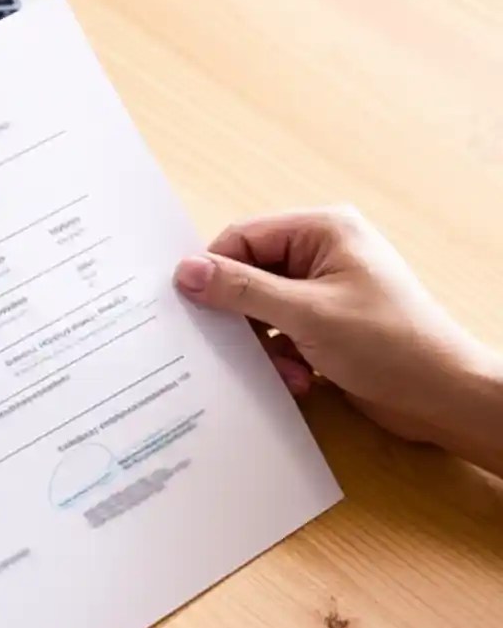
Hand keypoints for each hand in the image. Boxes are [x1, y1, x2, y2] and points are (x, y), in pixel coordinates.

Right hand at [173, 207, 500, 448]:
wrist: (444, 397)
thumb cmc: (388, 345)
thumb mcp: (306, 314)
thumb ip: (241, 290)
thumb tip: (184, 271)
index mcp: (322, 230)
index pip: (242, 238)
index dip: (214, 271)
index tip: (191, 308)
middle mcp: (322, 252)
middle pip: (248, 274)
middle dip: (243, 317)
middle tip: (233, 347)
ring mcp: (324, 288)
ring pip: (261, 308)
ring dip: (263, 344)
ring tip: (282, 369)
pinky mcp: (326, 322)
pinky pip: (280, 330)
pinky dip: (281, 356)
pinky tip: (299, 378)